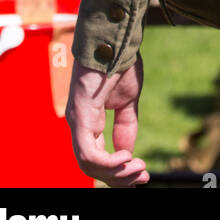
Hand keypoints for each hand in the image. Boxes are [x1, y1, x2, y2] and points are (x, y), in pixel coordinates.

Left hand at [66, 54, 149, 186]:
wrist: (118, 41)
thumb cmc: (120, 64)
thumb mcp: (128, 101)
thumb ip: (126, 126)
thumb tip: (128, 153)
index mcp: (88, 122)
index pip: (96, 158)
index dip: (118, 171)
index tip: (142, 175)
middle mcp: (78, 124)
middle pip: (91, 166)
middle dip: (119, 178)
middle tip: (143, 178)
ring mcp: (77, 121)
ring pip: (89, 164)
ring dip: (116, 173)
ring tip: (138, 168)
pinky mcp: (80, 117)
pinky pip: (89, 153)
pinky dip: (108, 162)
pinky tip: (127, 157)